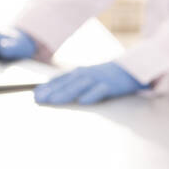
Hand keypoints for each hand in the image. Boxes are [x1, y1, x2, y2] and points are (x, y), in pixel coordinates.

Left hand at [34, 61, 148, 105]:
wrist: (133, 68)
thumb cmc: (108, 75)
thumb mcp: (89, 76)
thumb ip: (73, 83)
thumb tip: (53, 91)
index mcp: (81, 72)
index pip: (61, 79)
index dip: (48, 87)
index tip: (35, 95)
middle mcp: (88, 74)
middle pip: (67, 83)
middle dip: (52, 91)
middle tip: (38, 99)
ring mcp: (100, 79)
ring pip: (81, 86)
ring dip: (66, 93)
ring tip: (54, 100)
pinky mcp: (112, 85)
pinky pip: (101, 90)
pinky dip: (92, 95)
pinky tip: (83, 101)